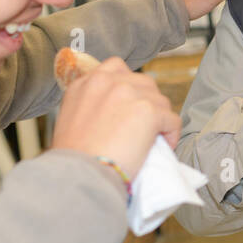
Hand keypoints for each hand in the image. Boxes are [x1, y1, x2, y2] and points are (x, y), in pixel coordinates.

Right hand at [50, 57, 179, 177]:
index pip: (117, 68)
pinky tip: (164, 146)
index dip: (130, 88)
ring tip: (153, 138)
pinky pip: (172, 119)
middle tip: (145, 125)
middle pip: (144, 82)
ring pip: (160, 101)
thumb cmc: (75, 157)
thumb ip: (91, 103)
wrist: (81, 174)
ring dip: (160, 119)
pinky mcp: (148, 110)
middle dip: (148, 102)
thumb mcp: (70, 119)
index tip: (131, 106)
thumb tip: (115, 111)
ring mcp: (129, 93)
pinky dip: (171, 134)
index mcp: (86, 83)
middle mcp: (107, 81)